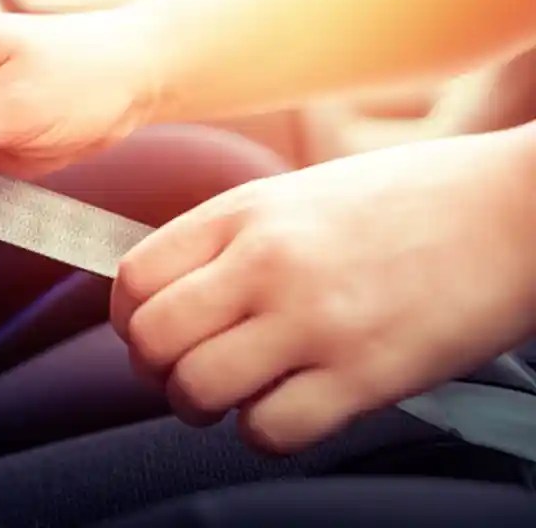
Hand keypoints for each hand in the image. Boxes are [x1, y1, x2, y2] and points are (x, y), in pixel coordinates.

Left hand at [111, 128, 535, 453]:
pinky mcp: (365, 374)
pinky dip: (266, 431)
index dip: (130, 319)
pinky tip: (292, 407)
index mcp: (244, 212)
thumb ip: (231, 239)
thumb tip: (171, 291)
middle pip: (151, 339)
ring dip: (203, 407)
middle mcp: (267, 263)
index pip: (134, 278)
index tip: (152, 332)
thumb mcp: (299, 195)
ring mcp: (314, 319)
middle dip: (157, 370)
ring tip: (236, 395)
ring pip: (197, 389)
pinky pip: (270, 429)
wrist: (517, 209)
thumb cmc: (412, 200)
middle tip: (187, 373)